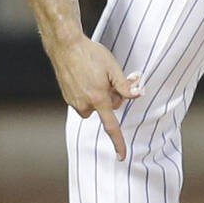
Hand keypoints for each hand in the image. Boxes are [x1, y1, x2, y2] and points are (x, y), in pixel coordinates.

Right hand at [47, 35, 141, 160]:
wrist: (65, 46)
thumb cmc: (91, 54)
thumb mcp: (113, 67)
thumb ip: (125, 85)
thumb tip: (137, 95)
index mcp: (98, 98)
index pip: (111, 126)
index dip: (118, 142)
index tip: (121, 156)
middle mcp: (84, 103)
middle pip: (107, 109)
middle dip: (112, 97)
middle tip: (110, 78)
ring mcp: (74, 101)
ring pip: (95, 106)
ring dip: (99, 95)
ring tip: (94, 75)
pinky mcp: (67, 97)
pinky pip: (84, 101)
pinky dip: (88, 92)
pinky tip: (85, 76)